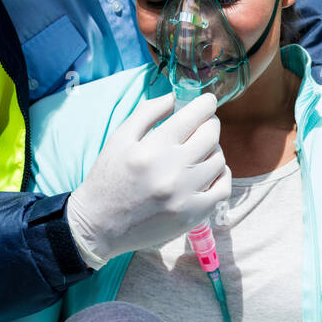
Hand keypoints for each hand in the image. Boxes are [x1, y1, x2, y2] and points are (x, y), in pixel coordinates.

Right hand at [66, 91, 231, 267]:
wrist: (99, 225)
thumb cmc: (108, 178)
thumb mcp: (119, 139)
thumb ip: (147, 113)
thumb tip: (175, 97)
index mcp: (152, 148)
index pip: (193, 116)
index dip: (206, 104)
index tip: (207, 102)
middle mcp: (171, 171)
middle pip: (211, 136)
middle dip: (210, 124)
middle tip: (203, 125)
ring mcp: (184, 195)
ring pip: (219, 160)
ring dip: (213, 151)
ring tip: (200, 152)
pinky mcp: (191, 215)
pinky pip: (223, 189)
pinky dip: (221, 176)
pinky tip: (209, 173)